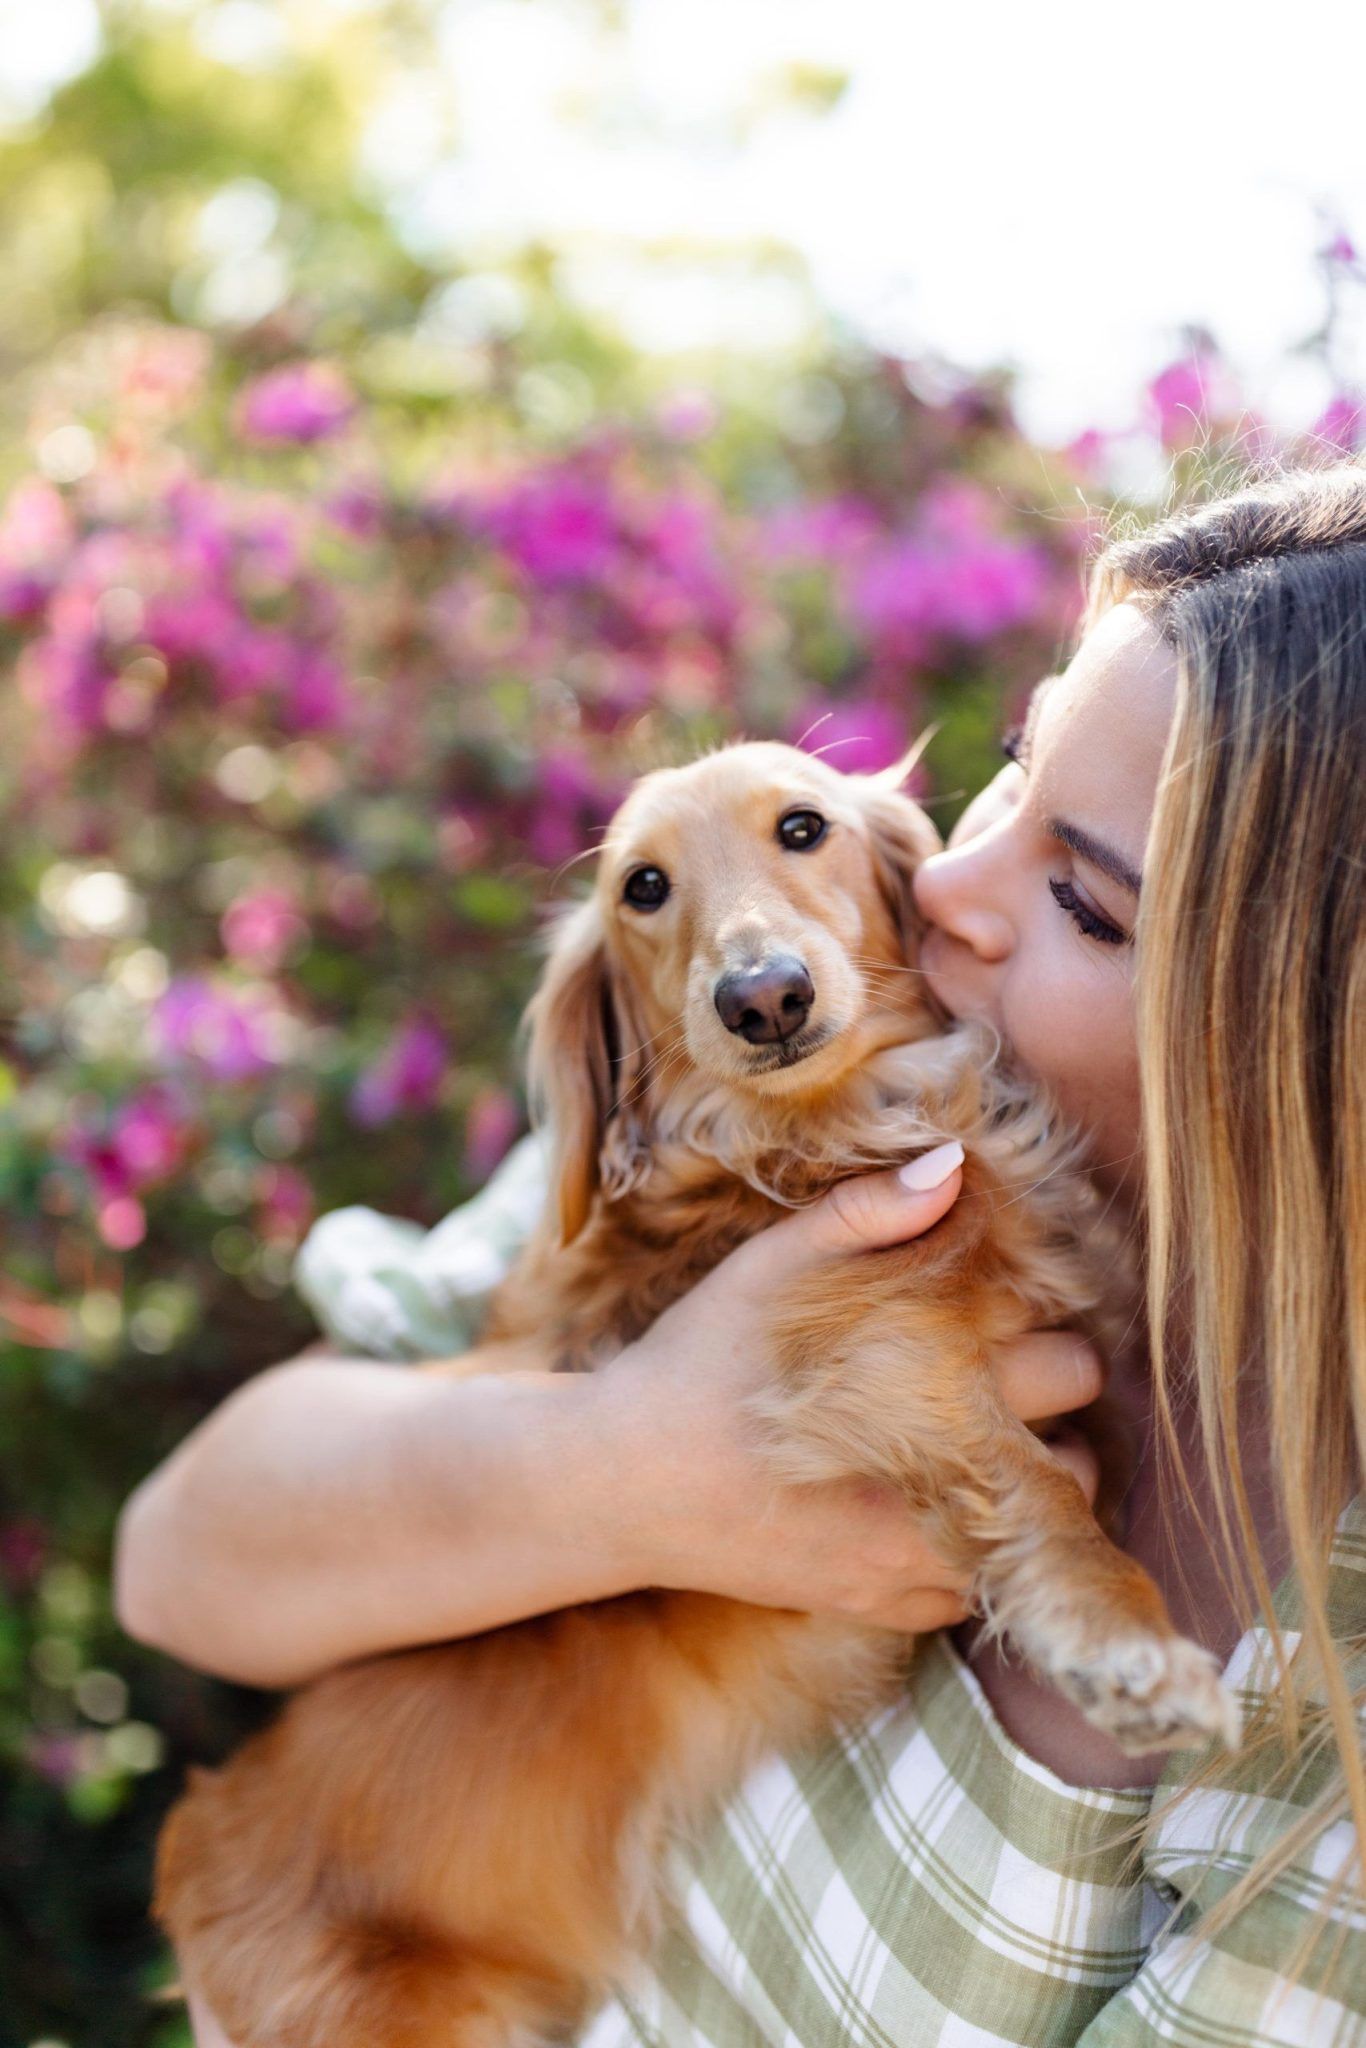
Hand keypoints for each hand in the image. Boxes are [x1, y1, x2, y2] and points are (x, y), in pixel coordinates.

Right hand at [592, 1150, 1101, 1631]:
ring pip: (1050, 1521)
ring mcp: (919, 1559)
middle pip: (1078, 1450)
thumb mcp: (766, 1269)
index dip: (1041, 1331)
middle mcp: (940, 1486)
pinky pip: (986, 1586)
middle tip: (1003, 1367)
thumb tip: (954, 1167)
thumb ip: (862, 1216)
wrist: (620, 1483)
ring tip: (986, 1432)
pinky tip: (936, 1497)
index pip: (1062, 1366)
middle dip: (1054, 1401)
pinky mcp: (889, 1607)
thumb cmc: (694, 1365)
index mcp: (927, 1393)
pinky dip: (981, 1542)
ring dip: (1038, 1474)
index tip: (999, 1314)